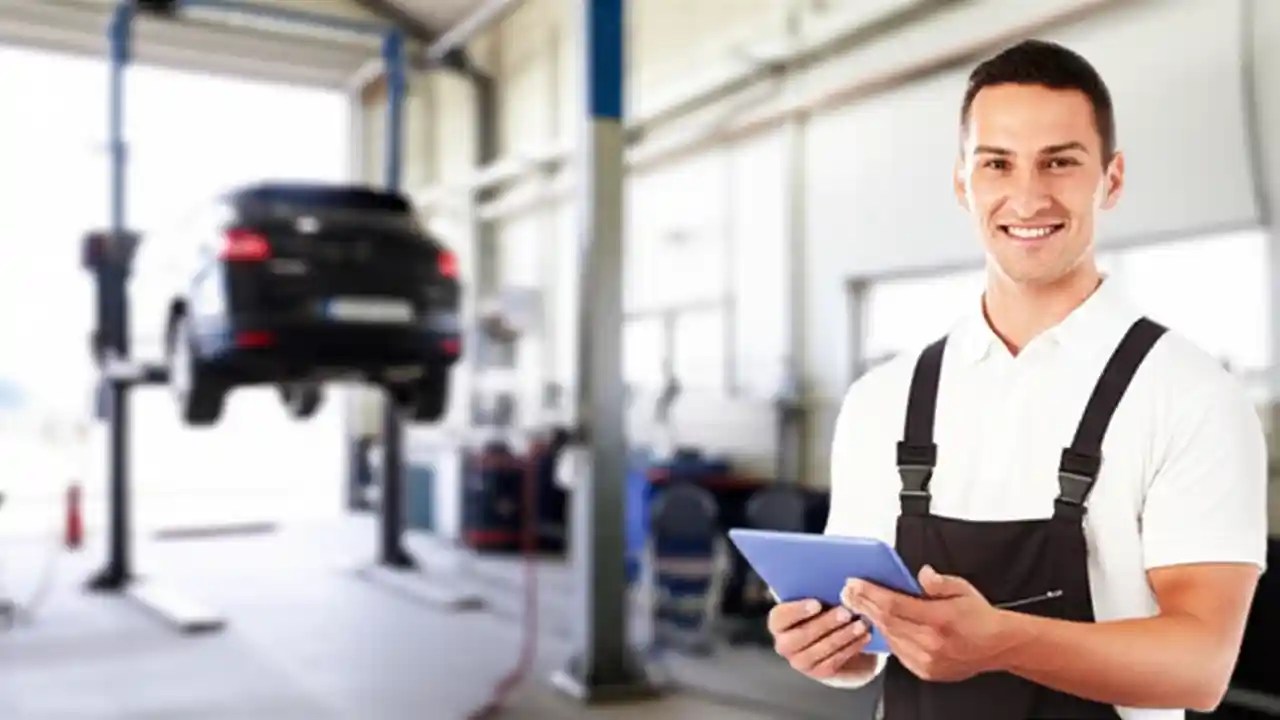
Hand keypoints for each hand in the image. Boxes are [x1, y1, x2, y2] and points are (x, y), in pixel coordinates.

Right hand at [767, 598, 874, 679]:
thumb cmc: (827, 607)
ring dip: (841, 636)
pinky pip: (833, 662)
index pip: (779, 617)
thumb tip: (838, 582)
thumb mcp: (820, 596)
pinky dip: (850, 648)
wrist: (840, 635)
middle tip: (845, 612)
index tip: (817, 603)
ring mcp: (800, 661)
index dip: (796, 611)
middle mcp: (784, 644)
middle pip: (799, 637)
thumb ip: (820, 589)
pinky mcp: (818, 672)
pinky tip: (864, 637)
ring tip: (860, 623)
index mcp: (779, 622)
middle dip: (824, 624)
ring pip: (818, 651)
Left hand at [842, 565, 1013, 681]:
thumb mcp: (961, 589)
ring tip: (859, 604)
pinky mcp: (925, 670)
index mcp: (939, 619)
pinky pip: (898, 651)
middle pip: (887, 621)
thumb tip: (921, 574)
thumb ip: (938, 582)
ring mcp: (927, 659)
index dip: (871, 594)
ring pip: (890, 637)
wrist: (998, 645)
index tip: (855, 584)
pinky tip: (880, 623)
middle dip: (864, 604)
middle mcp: (931, 642)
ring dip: (873, 620)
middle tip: (848, 592)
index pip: (894, 605)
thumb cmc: (979, 616)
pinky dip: (888, 636)